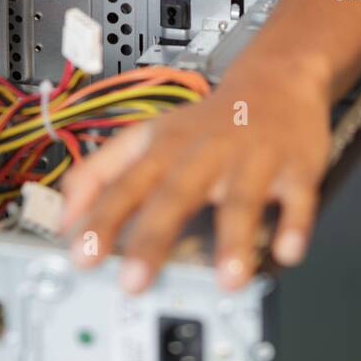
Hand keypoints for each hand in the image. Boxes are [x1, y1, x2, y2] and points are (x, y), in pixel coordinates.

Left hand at [60, 46, 332, 292]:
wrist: (274, 78)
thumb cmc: (205, 121)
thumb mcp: (148, 134)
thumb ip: (101, 172)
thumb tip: (65, 215)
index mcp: (165, 146)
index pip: (124, 183)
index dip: (100, 219)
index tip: (80, 256)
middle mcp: (205, 152)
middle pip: (175, 193)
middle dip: (153, 237)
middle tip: (134, 281)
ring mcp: (251, 159)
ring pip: (241, 198)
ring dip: (233, 239)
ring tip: (227, 279)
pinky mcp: (294, 167)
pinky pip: (296, 198)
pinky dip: (293, 224)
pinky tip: (286, 252)